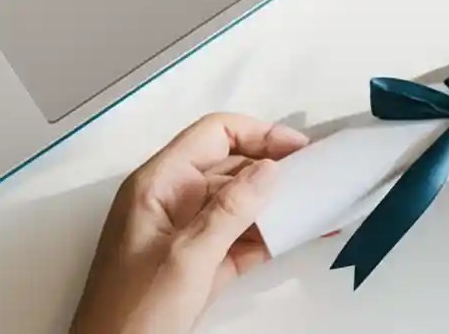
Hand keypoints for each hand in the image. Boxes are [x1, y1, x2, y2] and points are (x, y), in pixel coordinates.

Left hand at [71, 114, 308, 333]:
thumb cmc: (131, 314)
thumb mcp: (187, 257)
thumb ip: (230, 210)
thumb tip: (268, 170)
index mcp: (158, 185)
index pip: (213, 136)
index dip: (258, 134)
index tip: (297, 149)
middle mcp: (172, 201)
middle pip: (231, 167)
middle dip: (274, 170)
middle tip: (317, 177)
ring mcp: (187, 233)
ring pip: (240, 204)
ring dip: (277, 205)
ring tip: (316, 205)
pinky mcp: (200, 263)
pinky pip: (239, 237)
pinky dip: (268, 236)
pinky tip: (296, 234)